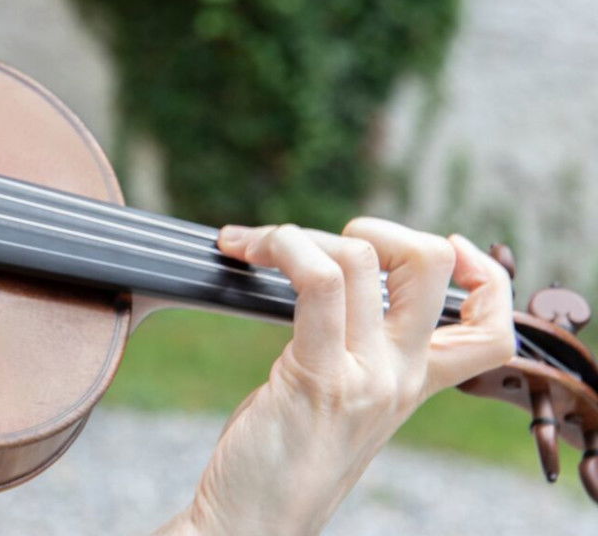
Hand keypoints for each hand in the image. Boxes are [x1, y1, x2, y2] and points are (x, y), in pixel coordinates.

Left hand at [173, 218, 514, 535]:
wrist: (252, 525)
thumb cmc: (279, 461)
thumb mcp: (336, 401)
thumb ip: (351, 352)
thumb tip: (326, 284)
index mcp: (414, 384)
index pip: (492, 326)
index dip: (481, 274)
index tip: (441, 248)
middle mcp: (401, 377)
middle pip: (434, 265)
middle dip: (378, 227)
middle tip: (317, 244)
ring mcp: (366, 376)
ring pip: (363, 257)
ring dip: (297, 232)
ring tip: (253, 247)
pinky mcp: (319, 377)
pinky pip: (318, 282)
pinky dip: (281, 246)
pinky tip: (240, 250)